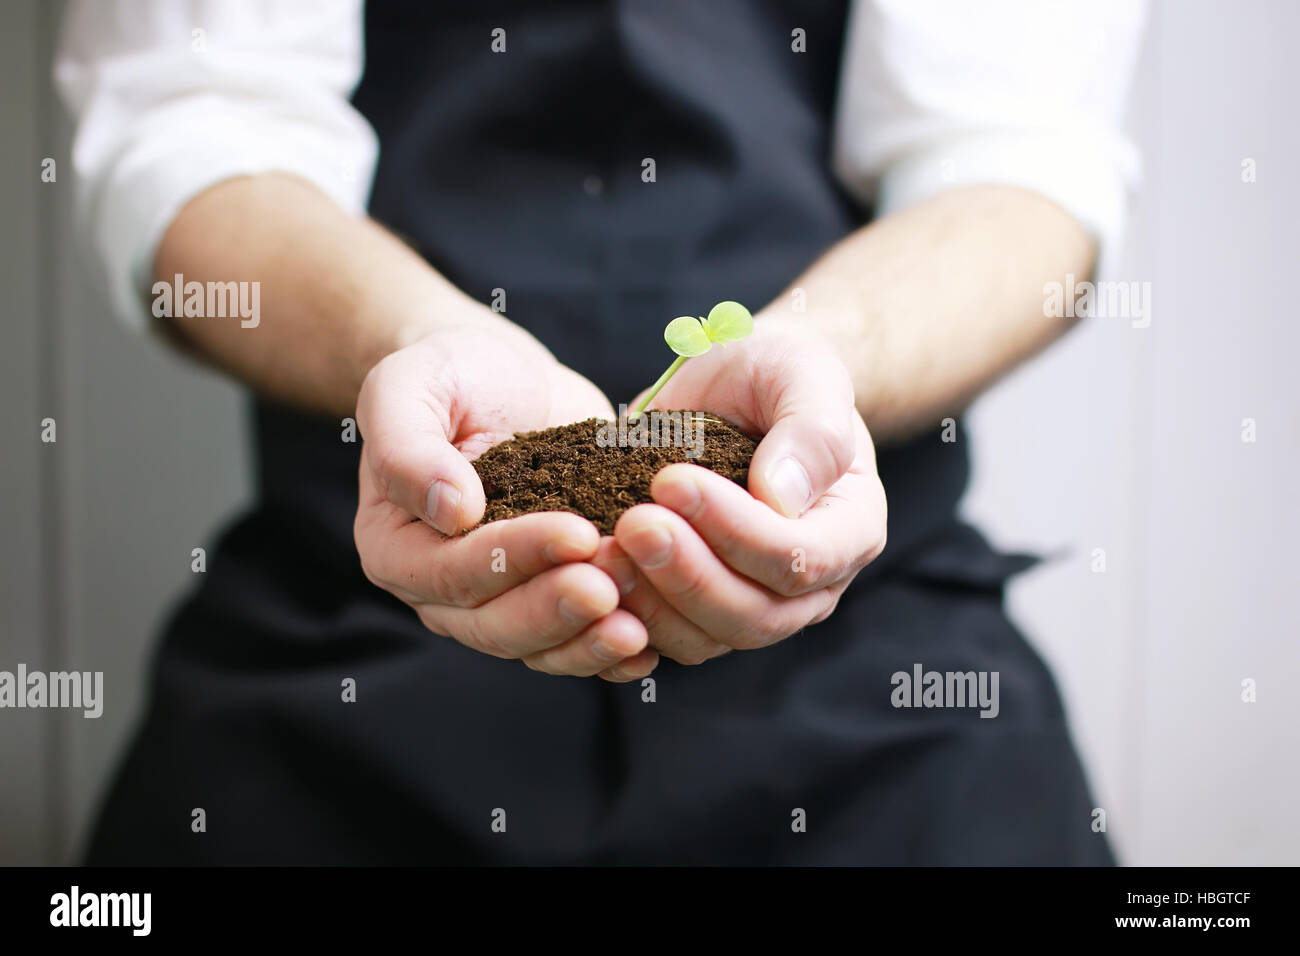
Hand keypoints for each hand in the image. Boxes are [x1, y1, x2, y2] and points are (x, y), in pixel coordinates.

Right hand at [354, 324, 659, 679]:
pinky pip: (575, 641)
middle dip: (557, 611)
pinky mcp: (551, 593)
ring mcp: (500, 599)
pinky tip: (651, 646)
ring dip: (587, 642)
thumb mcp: (408, 388)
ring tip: (638, 626)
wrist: (506, 378)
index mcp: (396, 549)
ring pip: (538, 646)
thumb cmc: (449, 375)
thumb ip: (408, 448)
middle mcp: (442, 591)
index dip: (515, 557)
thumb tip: (452, 511)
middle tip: (611, 589)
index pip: (453, 571)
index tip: (579, 533)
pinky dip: (609, 650)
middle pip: (496, 625)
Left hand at [592, 317, 886, 667]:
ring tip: (601, 549)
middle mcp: (812, 586)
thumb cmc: (775, 377)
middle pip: (753, 614)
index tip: (670, 481)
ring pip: (705, 639)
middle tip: (630, 522)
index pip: (800, 558)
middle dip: (686, 574)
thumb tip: (780, 498)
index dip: (735, 530)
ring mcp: (756, 606)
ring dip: (649, 601)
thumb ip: (810, 431)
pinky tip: (590, 570)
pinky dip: (625, 613)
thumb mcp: (803, 374)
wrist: (734, 393)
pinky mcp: (700, 614)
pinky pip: (665, 637)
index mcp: (851, 530)